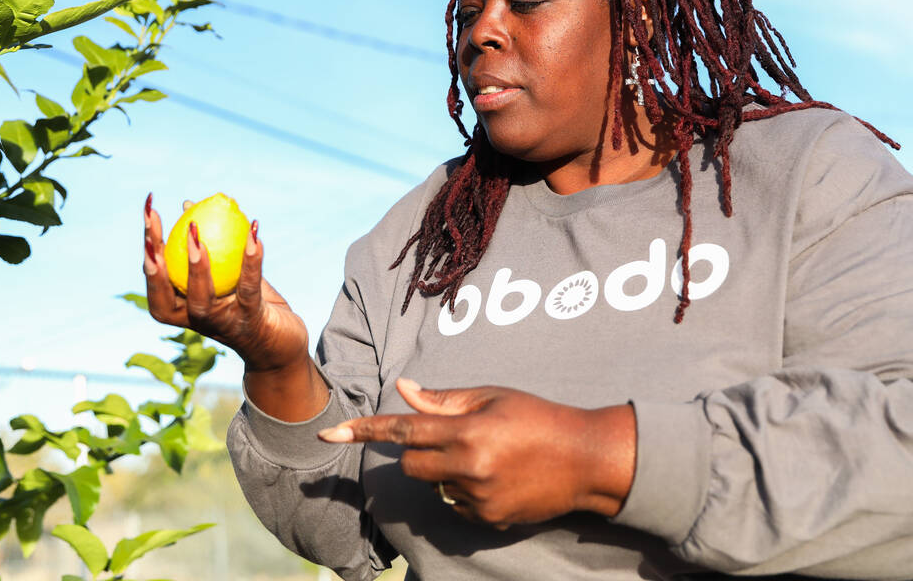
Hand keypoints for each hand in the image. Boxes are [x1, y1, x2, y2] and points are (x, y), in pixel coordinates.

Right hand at [142, 194, 308, 372]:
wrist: (280, 347)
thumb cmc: (248, 302)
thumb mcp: (226, 272)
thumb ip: (208, 245)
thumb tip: (188, 206)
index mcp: (182, 307)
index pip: (156, 277)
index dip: (149, 246)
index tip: (150, 211)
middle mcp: (195, 319)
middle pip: (164, 294)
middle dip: (154, 257)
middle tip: (154, 219)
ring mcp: (221, 323)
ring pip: (200, 299)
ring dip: (195, 265)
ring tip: (193, 230)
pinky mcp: (251, 320)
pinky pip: (248, 287)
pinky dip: (250, 259)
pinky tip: (254, 232)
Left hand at [318, 379, 635, 527]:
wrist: (585, 460)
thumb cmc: (537, 417)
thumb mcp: (492, 398)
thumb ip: (443, 399)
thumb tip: (403, 391)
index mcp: (467, 431)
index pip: (403, 431)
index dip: (363, 431)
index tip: (327, 434)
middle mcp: (468, 467)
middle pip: (411, 466)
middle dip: (419, 453)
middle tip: (453, 438)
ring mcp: (478, 498)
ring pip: (435, 486)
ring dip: (446, 472)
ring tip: (488, 458)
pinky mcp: (488, 521)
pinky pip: (456, 506)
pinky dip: (465, 492)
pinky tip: (497, 478)